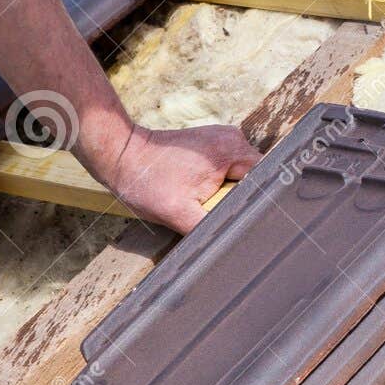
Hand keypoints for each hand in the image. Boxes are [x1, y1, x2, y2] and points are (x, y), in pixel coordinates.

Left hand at [82, 124, 260, 233]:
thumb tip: (227, 246)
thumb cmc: (146, 180)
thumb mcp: (177, 213)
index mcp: (232, 151)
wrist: (120, 155)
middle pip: (254, 177)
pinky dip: (218, 181)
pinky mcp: (212, 142)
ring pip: (241, 174)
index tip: (237, 215)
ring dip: (226, 190)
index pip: (264, 179)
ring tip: (201, 198)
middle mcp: (233, 139)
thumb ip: (207, 228)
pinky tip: (198, 189)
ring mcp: (223, 138)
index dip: (255, 201)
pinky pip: (228, 167)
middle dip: (236, 197)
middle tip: (209, 208)